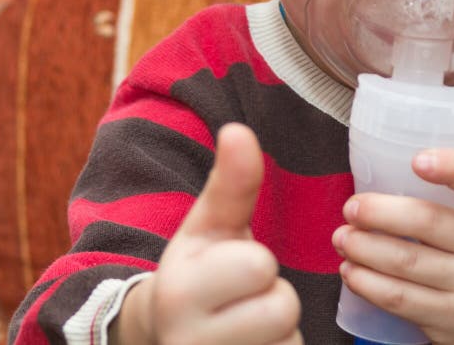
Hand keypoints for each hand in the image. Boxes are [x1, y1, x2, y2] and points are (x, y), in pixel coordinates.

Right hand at [111, 123, 302, 344]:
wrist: (165, 338)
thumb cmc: (199, 271)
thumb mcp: (209, 227)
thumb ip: (231, 182)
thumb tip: (238, 129)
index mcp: (180, 291)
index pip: (260, 265)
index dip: (256, 262)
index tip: (230, 268)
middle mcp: (187, 343)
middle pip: (282, 309)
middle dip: (272, 298)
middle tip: (242, 299)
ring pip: (288, 344)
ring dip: (278, 334)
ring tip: (245, 328)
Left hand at [332, 150, 453, 344]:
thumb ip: (450, 196)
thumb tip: (379, 176)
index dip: (452, 166)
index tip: (416, 161)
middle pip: (428, 221)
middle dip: (379, 212)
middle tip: (351, 208)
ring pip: (406, 261)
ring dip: (363, 247)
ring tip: (343, 238)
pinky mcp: (450, 319)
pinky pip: (399, 298)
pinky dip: (367, 283)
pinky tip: (351, 271)